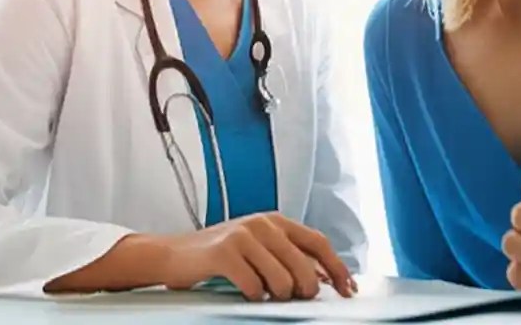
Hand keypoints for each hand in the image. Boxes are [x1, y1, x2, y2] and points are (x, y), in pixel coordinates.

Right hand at [158, 212, 355, 301]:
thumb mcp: (259, 248)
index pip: (318, 243)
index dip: (337, 267)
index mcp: (277, 221)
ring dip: (278, 296)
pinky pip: (254, 287)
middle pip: (304, 265)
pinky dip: (254, 297)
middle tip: (298, 299)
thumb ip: (288, 257)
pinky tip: (245, 292)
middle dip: (307, 290)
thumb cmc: (219, 255)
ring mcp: (243, 236)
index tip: (348, 288)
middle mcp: (263, 224)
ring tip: (264, 294)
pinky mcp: (224, 253)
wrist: (173, 254)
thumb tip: (323, 278)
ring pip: (282, 280)